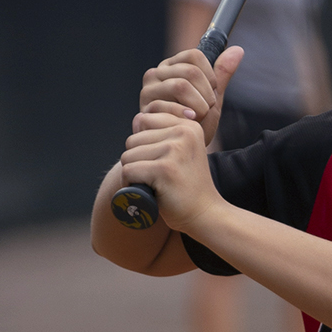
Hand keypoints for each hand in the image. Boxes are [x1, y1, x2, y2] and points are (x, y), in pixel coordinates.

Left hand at [119, 103, 222, 231]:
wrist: (204, 212)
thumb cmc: (186, 184)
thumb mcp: (182, 150)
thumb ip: (163, 132)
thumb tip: (137, 118)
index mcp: (189, 125)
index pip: (143, 119)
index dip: (142, 144)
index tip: (160, 160)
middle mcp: (184, 132)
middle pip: (132, 139)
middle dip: (137, 160)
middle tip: (156, 176)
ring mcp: (175, 150)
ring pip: (127, 156)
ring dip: (133, 174)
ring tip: (154, 183)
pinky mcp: (165, 169)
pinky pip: (128, 171)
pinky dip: (130, 185)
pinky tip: (148, 191)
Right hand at [138, 47, 244, 146]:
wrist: (180, 149)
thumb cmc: (196, 122)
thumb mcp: (213, 97)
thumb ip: (222, 74)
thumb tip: (238, 50)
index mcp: (172, 66)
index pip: (194, 55)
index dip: (210, 75)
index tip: (213, 91)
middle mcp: (156, 74)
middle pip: (190, 71)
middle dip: (207, 94)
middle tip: (207, 109)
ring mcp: (147, 92)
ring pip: (180, 86)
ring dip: (199, 105)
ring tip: (198, 117)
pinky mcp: (142, 109)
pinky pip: (168, 106)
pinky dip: (185, 116)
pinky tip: (189, 122)